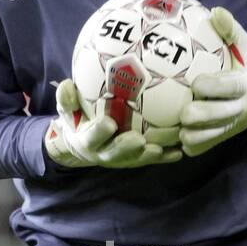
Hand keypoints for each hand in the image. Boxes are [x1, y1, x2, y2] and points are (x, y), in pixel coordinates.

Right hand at [44, 78, 181, 168]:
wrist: (85, 144)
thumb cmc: (79, 120)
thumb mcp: (68, 111)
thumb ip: (66, 99)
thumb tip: (67, 84)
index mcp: (88, 140)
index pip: (91, 137)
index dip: (99, 132)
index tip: (109, 123)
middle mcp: (105, 153)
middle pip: (116, 154)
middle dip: (127, 148)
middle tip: (139, 140)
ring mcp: (122, 159)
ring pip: (136, 159)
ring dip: (149, 156)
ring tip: (163, 149)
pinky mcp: (135, 161)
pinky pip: (151, 161)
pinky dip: (165, 158)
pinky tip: (179, 152)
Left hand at [178, 7, 246, 157]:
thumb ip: (231, 30)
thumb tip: (216, 11)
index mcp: (246, 85)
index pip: (229, 87)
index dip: (211, 87)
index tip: (195, 82)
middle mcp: (240, 109)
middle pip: (217, 117)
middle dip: (197, 115)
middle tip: (181, 111)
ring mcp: (233, 125)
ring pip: (209, 137)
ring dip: (189, 135)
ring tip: (171, 130)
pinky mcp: (225, 136)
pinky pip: (204, 147)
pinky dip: (189, 145)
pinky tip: (171, 140)